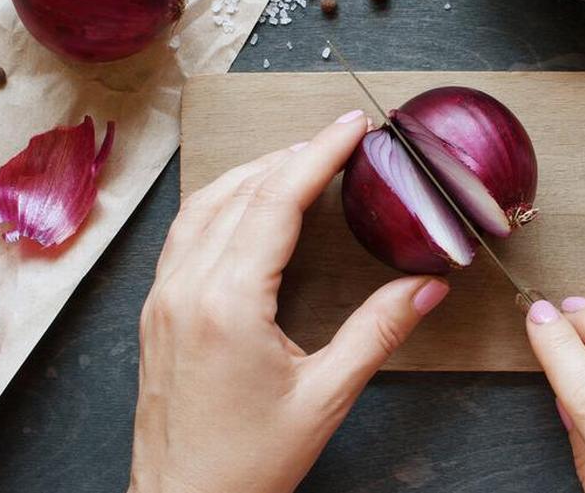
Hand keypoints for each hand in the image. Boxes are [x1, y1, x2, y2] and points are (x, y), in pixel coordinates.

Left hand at [128, 110, 450, 492]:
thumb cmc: (247, 465)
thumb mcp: (326, 397)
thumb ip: (378, 332)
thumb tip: (426, 286)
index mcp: (228, 302)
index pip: (277, 200)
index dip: (320, 154)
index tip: (353, 125)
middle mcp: (186, 288)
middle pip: (241, 191)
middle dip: (293, 154)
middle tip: (340, 139)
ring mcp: (164, 297)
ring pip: (206, 205)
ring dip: (254, 172)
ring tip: (300, 161)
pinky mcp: (157, 311)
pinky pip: (186, 233)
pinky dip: (222, 202)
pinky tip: (247, 206)